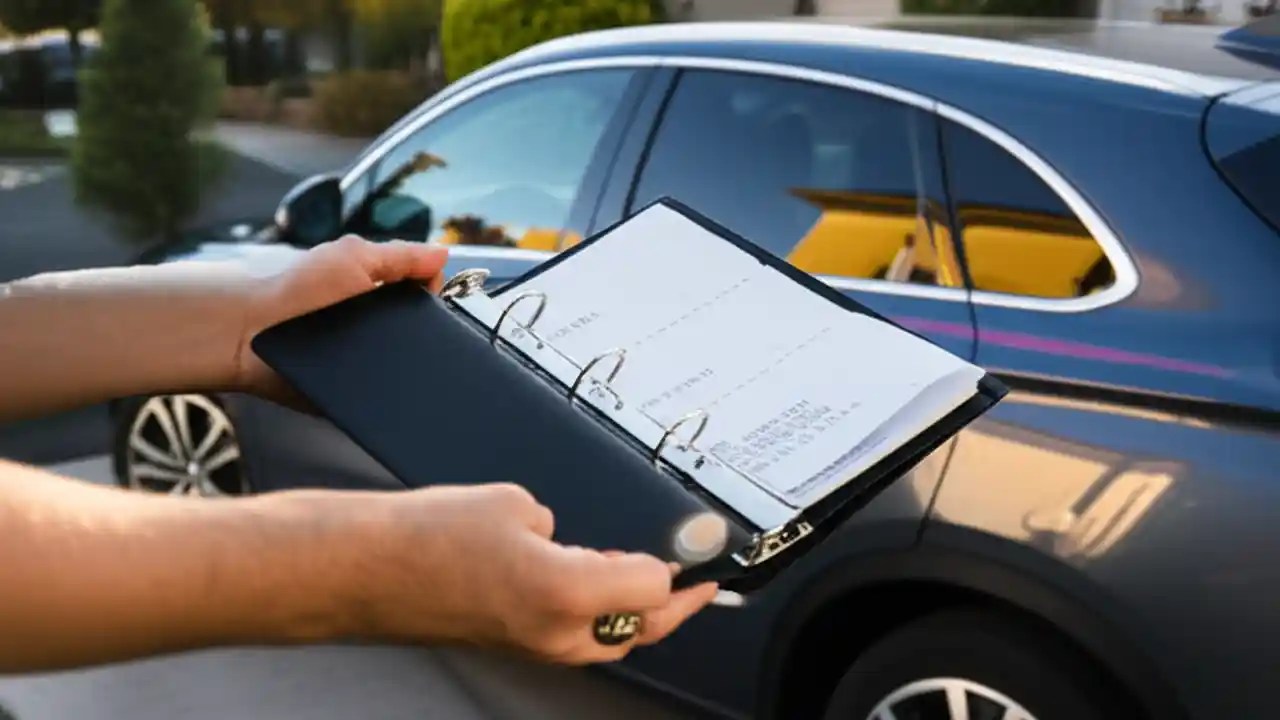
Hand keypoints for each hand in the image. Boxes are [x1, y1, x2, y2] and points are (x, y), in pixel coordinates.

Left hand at [234, 235, 448, 407]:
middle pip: (419, 337)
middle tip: (421, 338)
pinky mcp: (352, 395)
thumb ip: (401, 256)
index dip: (434, 302)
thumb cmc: (295, 289)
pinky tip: (388, 388)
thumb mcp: (354, 257)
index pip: (422, 300)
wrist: (250, 334)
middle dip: (426, 340)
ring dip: (409, 369)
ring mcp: (362, 362)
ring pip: (405, 370)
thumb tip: (444, 253)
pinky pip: (382, 399)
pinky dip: (389, 395)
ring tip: (402, 363)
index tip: (438, 307)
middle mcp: (371, 328)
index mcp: (375, 293)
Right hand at [334, 483, 720, 664]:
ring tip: (645, 580)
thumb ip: (559, 526)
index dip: (678, 566)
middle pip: (641, 630)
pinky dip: (593, 617)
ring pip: (608, 642)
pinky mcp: (511, 647)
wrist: (363, 572)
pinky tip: (588, 583)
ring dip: (633, 614)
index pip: (653, 588)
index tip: (698, 555)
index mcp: (566, 591)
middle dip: (672, 606)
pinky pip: (572, 638)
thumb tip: (564, 539)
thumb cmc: (425, 536)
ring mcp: (533, 648)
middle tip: (695, 585)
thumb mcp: (513, 505)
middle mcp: (556, 633)